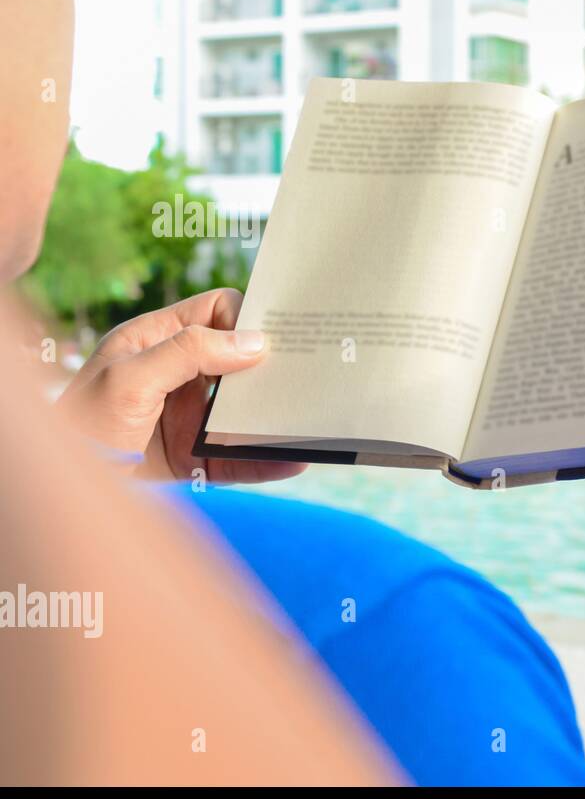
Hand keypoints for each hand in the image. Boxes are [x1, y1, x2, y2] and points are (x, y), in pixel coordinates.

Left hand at [58, 288, 306, 483]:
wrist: (60, 488)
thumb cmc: (81, 426)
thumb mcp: (130, 379)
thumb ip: (189, 353)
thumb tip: (254, 341)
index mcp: (157, 339)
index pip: (216, 310)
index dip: (246, 319)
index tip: (274, 340)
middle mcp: (178, 374)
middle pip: (240, 359)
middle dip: (273, 367)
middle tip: (310, 373)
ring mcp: (187, 416)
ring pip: (245, 410)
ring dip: (274, 417)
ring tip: (309, 423)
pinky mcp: (193, 457)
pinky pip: (239, 458)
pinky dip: (267, 461)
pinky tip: (293, 461)